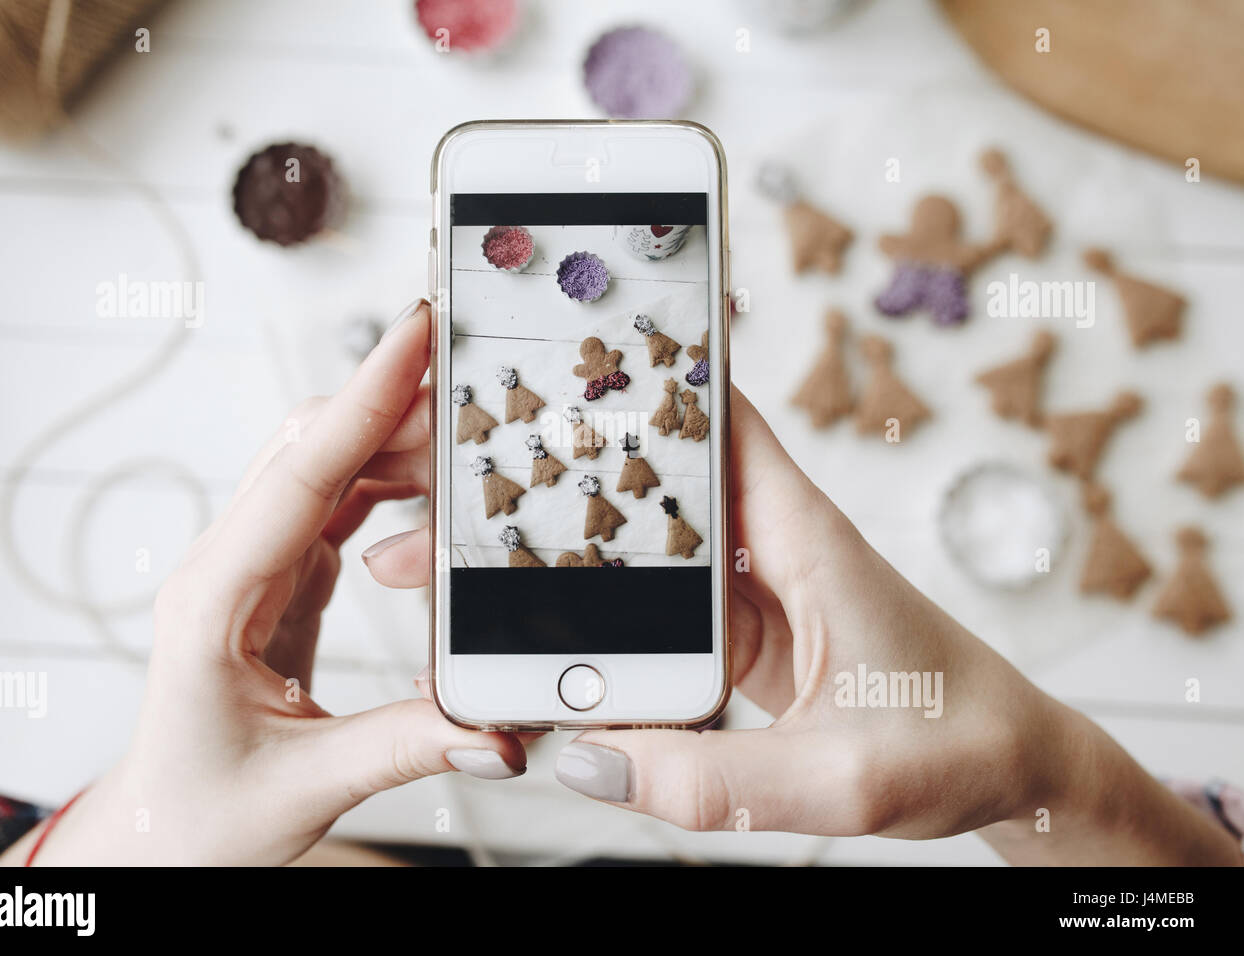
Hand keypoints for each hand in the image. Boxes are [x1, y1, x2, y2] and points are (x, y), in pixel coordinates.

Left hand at [23, 299, 525, 865]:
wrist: (162, 834)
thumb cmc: (201, 816)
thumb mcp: (305, 788)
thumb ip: (405, 747)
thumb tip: (498, 729)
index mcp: (215, 599)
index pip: (300, 474)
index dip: (364, 399)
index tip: (414, 335)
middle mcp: (230, 566)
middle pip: (314, 448)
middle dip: (393, 402)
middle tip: (473, 376)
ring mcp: (256, 568)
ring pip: (329, 467)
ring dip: (396, 441)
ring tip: (467, 429)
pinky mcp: (284, 582)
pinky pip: (339, 506)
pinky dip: (390, 483)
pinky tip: (434, 484)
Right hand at [550, 389, 1241, 865]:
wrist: (1015, 772)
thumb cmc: (959, 745)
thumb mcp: (837, 779)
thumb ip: (711, 781)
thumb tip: (587, 760)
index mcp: (804, 538)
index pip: (720, 420)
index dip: (648, 376)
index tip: (565, 353)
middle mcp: (774, 547)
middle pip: (663, 478)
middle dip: (579, 464)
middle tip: (477, 462)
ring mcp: (754, 593)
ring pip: (652, 544)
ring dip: (582, 540)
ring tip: (487, 541)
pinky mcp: (743, 638)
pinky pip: (662, 610)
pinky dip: (610, 612)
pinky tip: (554, 624)